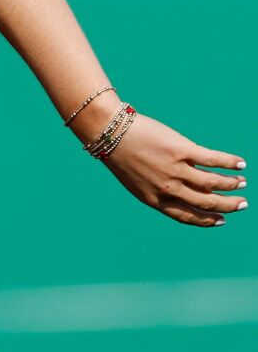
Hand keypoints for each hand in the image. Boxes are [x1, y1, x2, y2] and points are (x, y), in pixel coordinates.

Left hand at [95, 113, 246, 226]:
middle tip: (242, 204)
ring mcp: (175, 170)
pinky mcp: (182, 150)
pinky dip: (229, 163)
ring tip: (242, 183)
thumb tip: (185, 189)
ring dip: (231, 185)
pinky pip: (212, 160)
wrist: (109, 130)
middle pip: (206, 202)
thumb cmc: (120, 154)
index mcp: (154, 199)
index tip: (222, 221)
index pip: (187, 216)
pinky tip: (240, 164)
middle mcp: (168, 188)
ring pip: (212, 183)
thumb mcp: (136, 180)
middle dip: (227, 205)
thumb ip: (158, 189)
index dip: (207, 220)